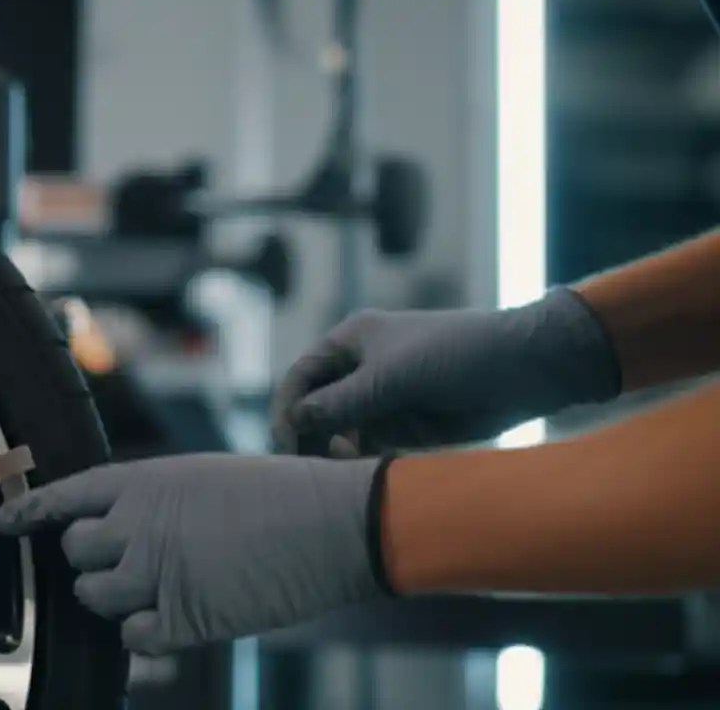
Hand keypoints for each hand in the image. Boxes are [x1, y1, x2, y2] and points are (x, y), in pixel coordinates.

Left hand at [0, 454, 386, 654]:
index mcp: (144, 481)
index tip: (5, 522)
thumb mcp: (205, 477)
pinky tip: (172, 616)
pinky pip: (132, 635)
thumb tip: (128, 528)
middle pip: (73, 551)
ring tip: (153, 586)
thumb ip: (156, 500)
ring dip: (111, 595)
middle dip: (90, 558)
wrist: (333, 524)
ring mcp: (157, 573)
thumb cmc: (281, 495)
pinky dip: (143, 631)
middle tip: (126, 560)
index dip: (29, 510)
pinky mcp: (184, 619)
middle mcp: (138, 525)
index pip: (66, 496)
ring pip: (92, 594)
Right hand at [271, 289, 620, 455]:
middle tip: (306, 468)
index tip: (287, 441)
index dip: (288, 408)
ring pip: (340, 433)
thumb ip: (341, 401)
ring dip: (335, 452)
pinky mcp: (406, 428)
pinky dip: (361, 462)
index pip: (301, 378)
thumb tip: (294, 420)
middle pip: (316, 409)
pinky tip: (366, 469)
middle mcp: (361, 371)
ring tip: (345, 466)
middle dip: (308, 436)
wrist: (525, 369)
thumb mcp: (392, 376)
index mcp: (351, 343)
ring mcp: (383, 400)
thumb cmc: (456, 354)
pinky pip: (369, 449)